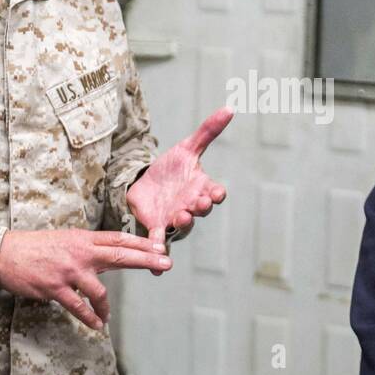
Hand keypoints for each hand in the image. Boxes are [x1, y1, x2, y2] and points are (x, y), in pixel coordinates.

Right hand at [0, 229, 171, 329]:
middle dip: (146, 259)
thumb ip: (89, 249)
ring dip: (106, 306)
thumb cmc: (36, 248)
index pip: (119, 239)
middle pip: (120, 255)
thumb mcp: (66, 240)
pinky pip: (79, 307)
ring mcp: (68, 271)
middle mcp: (80, 253)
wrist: (4, 254)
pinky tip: (97, 325)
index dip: (142, 243)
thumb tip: (112, 257)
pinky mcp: (55, 288)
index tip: (161, 247)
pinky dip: (90, 317)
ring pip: (100, 290)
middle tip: (167, 264)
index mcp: (83, 239)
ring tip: (106, 316)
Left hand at [128, 107, 230, 245]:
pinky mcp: (156, 226)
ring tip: (180, 218)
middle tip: (199, 204)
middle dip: (201, 207)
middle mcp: (192, 205)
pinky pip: (159, 241)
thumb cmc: (171, 168)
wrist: (146, 181)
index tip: (217, 192)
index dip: (216, 193)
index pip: (214, 192)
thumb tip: (229, 109)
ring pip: (182, 224)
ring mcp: (175, 217)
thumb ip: (208, 131)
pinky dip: (158, 251)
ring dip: (183, 222)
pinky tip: (157, 266)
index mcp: (201, 188)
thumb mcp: (187, 147)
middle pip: (200, 209)